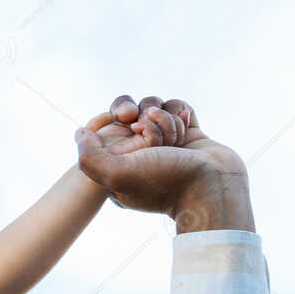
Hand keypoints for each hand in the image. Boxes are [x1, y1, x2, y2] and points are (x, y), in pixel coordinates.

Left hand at [74, 95, 252, 230]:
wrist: (214, 185)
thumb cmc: (167, 182)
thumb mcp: (117, 175)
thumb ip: (90, 157)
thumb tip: (80, 133)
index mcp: (120, 169)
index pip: (111, 130)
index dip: (125, 124)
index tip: (138, 130)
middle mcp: (141, 155)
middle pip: (133, 115)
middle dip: (149, 118)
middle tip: (159, 131)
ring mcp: (164, 144)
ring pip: (155, 109)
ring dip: (167, 118)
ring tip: (178, 136)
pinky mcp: (186, 134)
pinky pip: (176, 107)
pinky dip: (182, 112)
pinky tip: (188, 125)